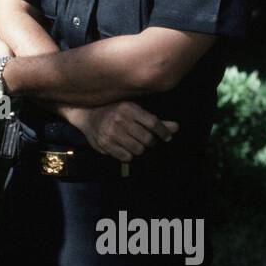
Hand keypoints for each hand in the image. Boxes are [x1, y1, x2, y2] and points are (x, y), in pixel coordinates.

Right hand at [61, 102, 178, 162]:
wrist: (88, 114)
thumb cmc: (116, 111)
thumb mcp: (134, 111)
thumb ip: (155, 121)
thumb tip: (177, 128)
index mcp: (129, 108)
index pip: (153, 123)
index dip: (163, 132)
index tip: (167, 138)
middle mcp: (119, 119)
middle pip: (147, 139)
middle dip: (150, 142)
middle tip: (147, 141)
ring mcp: (111, 132)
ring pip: (138, 150)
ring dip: (140, 149)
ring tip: (135, 144)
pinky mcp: (104, 144)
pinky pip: (126, 157)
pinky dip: (129, 155)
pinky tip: (125, 148)